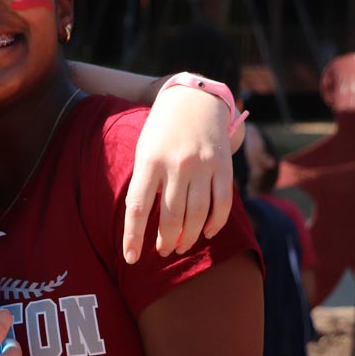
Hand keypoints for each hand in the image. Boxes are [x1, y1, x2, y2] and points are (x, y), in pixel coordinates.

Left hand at [124, 85, 234, 262]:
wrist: (194, 98)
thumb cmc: (162, 129)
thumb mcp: (143, 150)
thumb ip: (144, 182)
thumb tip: (145, 222)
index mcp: (149, 161)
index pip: (137, 207)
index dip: (133, 237)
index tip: (131, 258)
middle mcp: (176, 165)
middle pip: (170, 216)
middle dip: (165, 240)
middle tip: (163, 251)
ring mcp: (202, 165)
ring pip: (197, 214)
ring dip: (189, 236)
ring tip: (181, 246)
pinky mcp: (223, 165)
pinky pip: (222, 202)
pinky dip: (216, 223)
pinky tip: (207, 232)